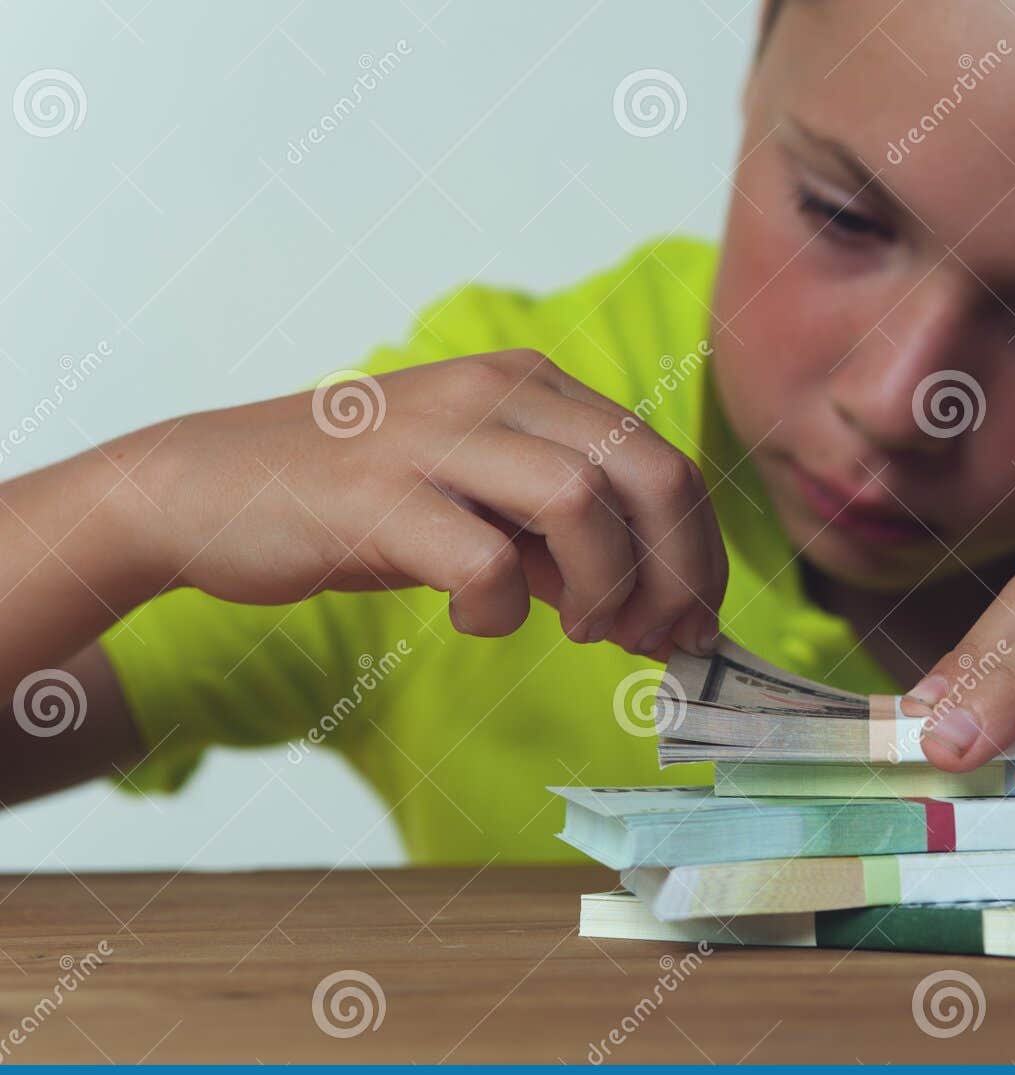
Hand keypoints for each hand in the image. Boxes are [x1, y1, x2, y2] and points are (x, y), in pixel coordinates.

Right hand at [110, 349, 726, 653]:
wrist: (206, 488)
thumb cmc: (357, 502)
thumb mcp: (480, 503)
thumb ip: (564, 541)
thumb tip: (658, 610)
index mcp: (530, 384)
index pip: (662, 458)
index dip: (697, 550)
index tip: (692, 620)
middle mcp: (494, 391)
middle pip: (649, 471)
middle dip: (676, 571)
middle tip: (655, 637)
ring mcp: (434, 439)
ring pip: (582, 502)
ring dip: (606, 588)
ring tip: (580, 631)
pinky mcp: (376, 498)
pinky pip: (484, 562)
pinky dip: (502, 612)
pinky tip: (478, 620)